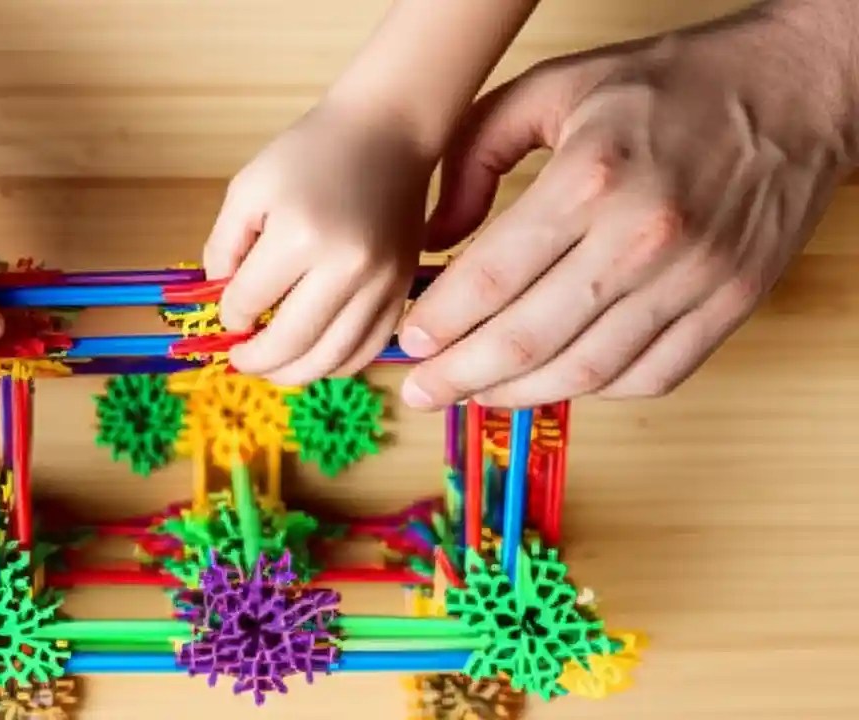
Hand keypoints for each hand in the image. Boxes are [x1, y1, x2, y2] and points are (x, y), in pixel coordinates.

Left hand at [204, 101, 432, 384]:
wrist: (388, 133)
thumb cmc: (310, 154)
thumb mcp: (248, 188)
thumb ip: (223, 246)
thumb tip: (222, 302)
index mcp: (300, 235)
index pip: (250, 302)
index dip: (229, 316)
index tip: (227, 314)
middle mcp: (347, 266)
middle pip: (291, 343)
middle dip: (254, 360)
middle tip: (239, 357)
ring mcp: (382, 283)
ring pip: (331, 359)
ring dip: (292, 374)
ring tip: (271, 365)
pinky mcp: (403, 290)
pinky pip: (368, 350)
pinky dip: (335, 365)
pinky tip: (312, 356)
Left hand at [398, 9, 855, 409]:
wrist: (797, 89)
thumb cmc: (670, 85)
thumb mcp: (555, 85)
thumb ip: (477, 150)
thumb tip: (436, 234)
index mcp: (591, 177)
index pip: (493, 277)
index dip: (441, 321)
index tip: (408, 341)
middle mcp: (643, 237)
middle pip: (529, 339)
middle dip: (459, 376)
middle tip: (421, 389)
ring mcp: (692, 279)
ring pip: (585, 371)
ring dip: (517, 395)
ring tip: (473, 393)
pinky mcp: (730, 305)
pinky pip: (650, 376)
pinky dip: (594, 390)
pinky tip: (554, 379)